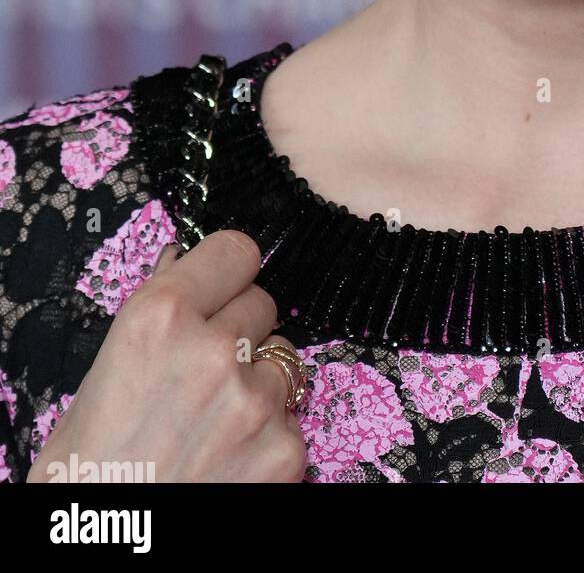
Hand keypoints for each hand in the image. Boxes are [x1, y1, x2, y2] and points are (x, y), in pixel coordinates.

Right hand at [26, 229, 308, 482]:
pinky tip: (226, 460)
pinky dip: (267, 435)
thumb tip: (180, 260)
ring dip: (255, 382)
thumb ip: (151, 315)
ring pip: (280, 360)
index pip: (236, 250)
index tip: (218, 289)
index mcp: (158, 319)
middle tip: (202, 373)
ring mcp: (255, 401)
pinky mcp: (285, 448)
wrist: (98, 558)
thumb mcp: (100, 378)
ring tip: (209, 423)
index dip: (226, 274)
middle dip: (238, 330)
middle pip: (261, 303)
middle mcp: (214, 350)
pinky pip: (290, 418)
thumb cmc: (85, 476)